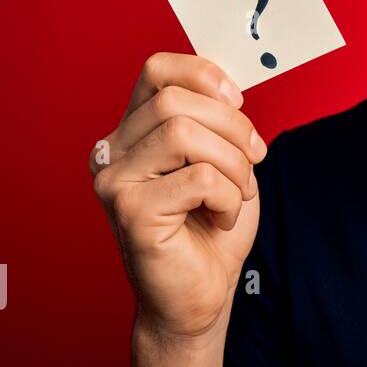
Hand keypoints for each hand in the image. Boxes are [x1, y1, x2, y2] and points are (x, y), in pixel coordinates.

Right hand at [90, 53, 265, 340]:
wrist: (201, 295)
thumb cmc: (211, 228)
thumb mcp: (223, 159)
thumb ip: (215, 120)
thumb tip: (228, 87)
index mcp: (133, 132)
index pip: (157, 70)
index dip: (203, 75)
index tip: (238, 103)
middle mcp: (112, 151)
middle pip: (175, 100)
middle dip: (232, 127)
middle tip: (253, 159)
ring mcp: (114, 181)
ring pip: (183, 134)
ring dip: (232, 164)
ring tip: (237, 193)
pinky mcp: (130, 211)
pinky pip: (196, 178)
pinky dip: (227, 196)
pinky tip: (221, 217)